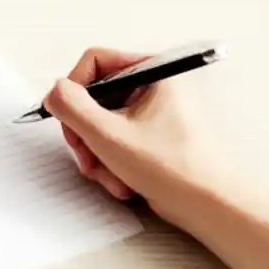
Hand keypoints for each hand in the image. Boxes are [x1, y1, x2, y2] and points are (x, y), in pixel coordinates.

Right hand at [43, 47, 227, 229]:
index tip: (65, 115)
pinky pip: (116, 140)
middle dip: (85, 132)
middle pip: (95, 96)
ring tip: (109, 176)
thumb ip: (73, 108)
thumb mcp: (110, 135)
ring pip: (102, 122)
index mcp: (154, 72)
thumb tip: (55, 92)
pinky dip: (111, 162)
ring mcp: (154, 112)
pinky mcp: (152, 136)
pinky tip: (122, 182)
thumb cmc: (177, 169)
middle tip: (85, 154)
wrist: (214, 207)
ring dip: (97, 152)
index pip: (95, 61)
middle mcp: (155, 87)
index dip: (73, 89)